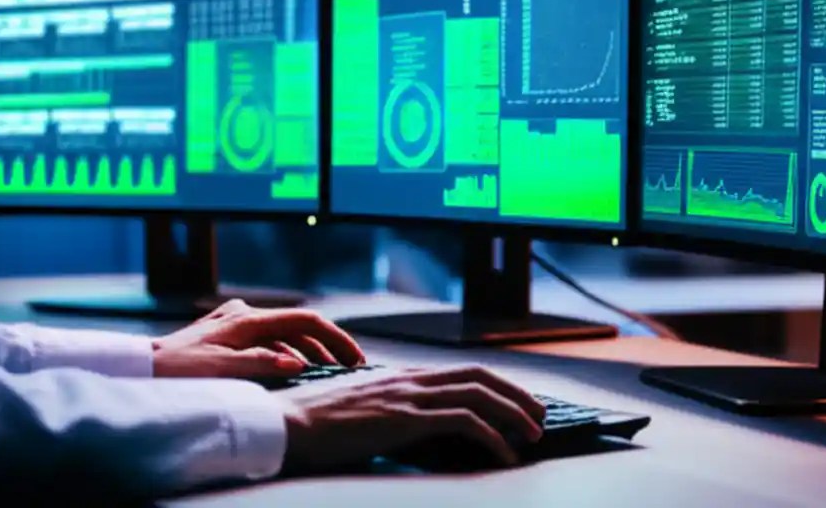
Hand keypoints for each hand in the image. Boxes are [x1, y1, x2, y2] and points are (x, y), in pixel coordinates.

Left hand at [151, 299, 364, 378]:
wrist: (141, 368)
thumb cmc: (177, 370)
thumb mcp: (222, 369)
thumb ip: (262, 363)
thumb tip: (298, 362)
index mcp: (247, 318)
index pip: (307, 320)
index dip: (336, 337)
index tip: (355, 358)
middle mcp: (243, 313)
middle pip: (298, 328)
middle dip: (325, 347)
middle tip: (346, 371)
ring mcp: (234, 322)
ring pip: (283, 335)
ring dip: (306, 352)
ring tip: (325, 374)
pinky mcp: (226, 334)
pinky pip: (266, 341)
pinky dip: (284, 354)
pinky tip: (292, 370)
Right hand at [281, 365, 545, 470]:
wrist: (285, 425)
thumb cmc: (317, 425)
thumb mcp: (364, 410)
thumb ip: (394, 410)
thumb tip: (419, 425)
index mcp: (403, 375)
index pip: (464, 371)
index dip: (499, 385)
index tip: (520, 403)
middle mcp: (411, 379)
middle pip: (480, 376)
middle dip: (517, 395)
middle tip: (540, 418)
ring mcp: (408, 396)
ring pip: (478, 395)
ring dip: (513, 414)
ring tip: (532, 436)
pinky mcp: (404, 419)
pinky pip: (463, 421)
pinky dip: (491, 437)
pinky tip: (503, 455)